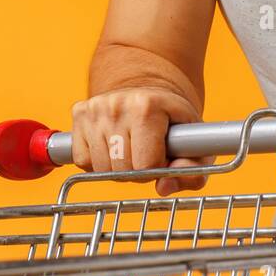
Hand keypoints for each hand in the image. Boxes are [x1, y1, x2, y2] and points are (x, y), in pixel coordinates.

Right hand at [70, 87, 213, 195]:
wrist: (150, 88)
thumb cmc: (174, 121)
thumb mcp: (196, 144)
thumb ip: (192, 171)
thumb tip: (163, 187)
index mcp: (149, 107)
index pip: (146, 165)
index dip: (157, 170)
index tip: (162, 157)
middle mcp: (118, 104)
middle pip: (121, 169)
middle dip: (136, 171)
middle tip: (146, 155)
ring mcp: (96, 108)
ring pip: (100, 168)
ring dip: (116, 169)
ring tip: (130, 151)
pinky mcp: (79, 112)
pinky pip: (83, 159)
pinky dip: (97, 162)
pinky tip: (111, 147)